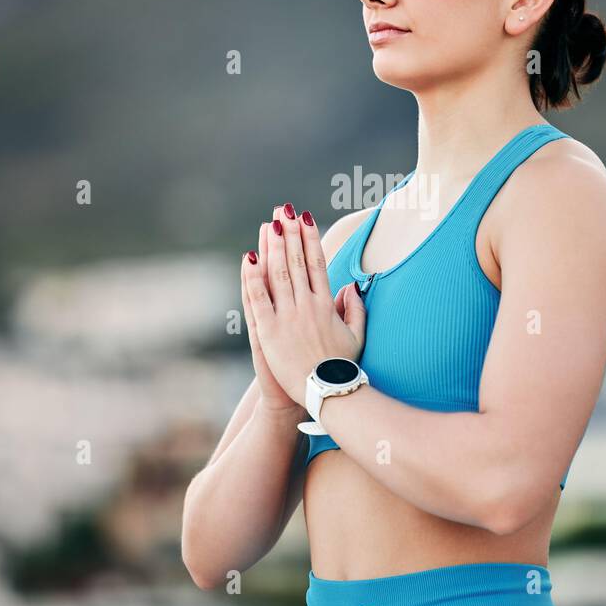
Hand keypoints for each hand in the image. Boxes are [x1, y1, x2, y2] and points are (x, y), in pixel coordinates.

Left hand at [241, 202, 366, 404]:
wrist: (325, 395)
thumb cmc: (342, 369)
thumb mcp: (356, 336)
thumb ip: (356, 309)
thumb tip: (352, 286)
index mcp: (327, 305)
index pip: (317, 263)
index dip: (310, 238)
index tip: (305, 218)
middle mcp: (307, 306)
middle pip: (297, 262)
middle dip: (290, 233)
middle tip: (284, 210)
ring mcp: (288, 317)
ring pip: (278, 274)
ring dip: (273, 246)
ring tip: (269, 224)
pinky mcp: (269, 331)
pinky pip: (258, 299)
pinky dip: (253, 277)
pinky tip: (248, 258)